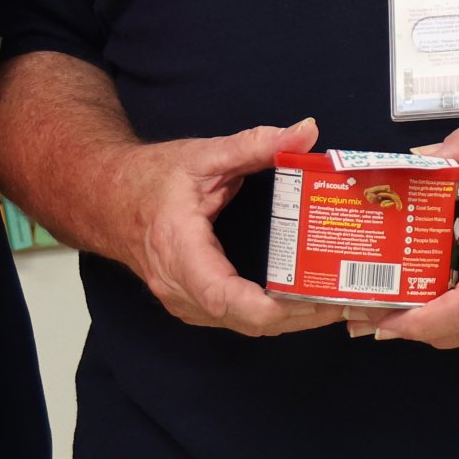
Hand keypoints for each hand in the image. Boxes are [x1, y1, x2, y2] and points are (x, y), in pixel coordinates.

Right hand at [120, 119, 347, 336]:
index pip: (226, 298)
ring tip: (342, 300)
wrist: (105, 200)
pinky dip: (277, 315)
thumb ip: (255, 145)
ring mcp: (186, 302)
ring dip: (295, 319)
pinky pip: (240, 319)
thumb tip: (305, 132)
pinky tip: (310, 300)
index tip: (317, 298)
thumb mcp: (202, 156)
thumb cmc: (148, 180)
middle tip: (353, 297)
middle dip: (303, 315)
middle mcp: (180, 287)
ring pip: (246, 326)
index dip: (274, 307)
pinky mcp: (195, 305)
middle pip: (247, 320)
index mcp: (179, 251)